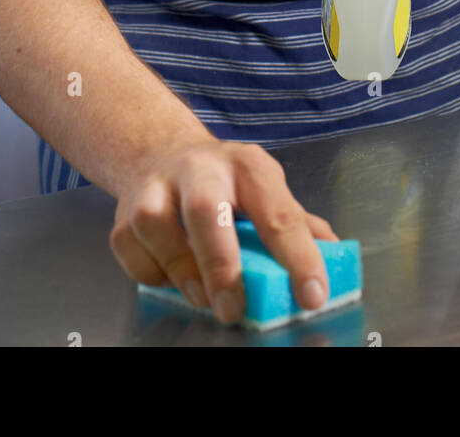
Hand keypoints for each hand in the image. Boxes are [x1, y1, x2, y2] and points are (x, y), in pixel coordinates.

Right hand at [110, 136, 338, 322]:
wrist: (160, 152)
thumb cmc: (225, 182)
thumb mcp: (266, 189)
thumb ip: (297, 223)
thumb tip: (335, 257)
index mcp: (247, 166)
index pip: (279, 211)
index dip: (299, 256)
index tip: (312, 295)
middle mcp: (200, 169)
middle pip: (206, 208)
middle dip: (221, 263)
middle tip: (235, 309)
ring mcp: (157, 187)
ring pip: (157, 224)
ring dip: (181, 269)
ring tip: (203, 298)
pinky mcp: (124, 211)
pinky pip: (131, 247)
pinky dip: (150, 271)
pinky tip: (171, 276)